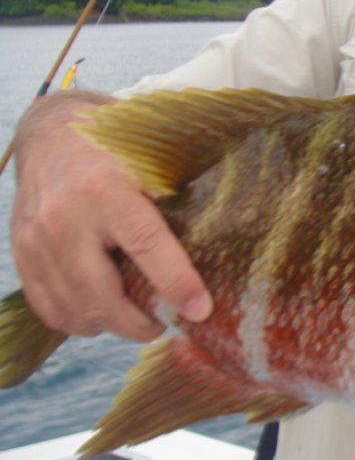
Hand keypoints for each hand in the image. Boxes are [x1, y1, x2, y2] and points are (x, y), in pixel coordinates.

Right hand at [11, 92, 210, 340]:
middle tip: (167, 322)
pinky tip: (103, 310)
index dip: (175, 281)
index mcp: (105, 188)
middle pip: (102, 294)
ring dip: (112, 325)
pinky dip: (80, 320)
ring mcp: (35, 241)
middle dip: (140, 323)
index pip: (144, 243)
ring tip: (138, 316)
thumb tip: (228, 235)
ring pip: (75, 309)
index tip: (200, 310)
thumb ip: (179, 195)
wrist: (52, 134)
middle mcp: (64, 218)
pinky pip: (50, 309)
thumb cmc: (117, 150)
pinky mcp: (21, 257)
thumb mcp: (151, 160)